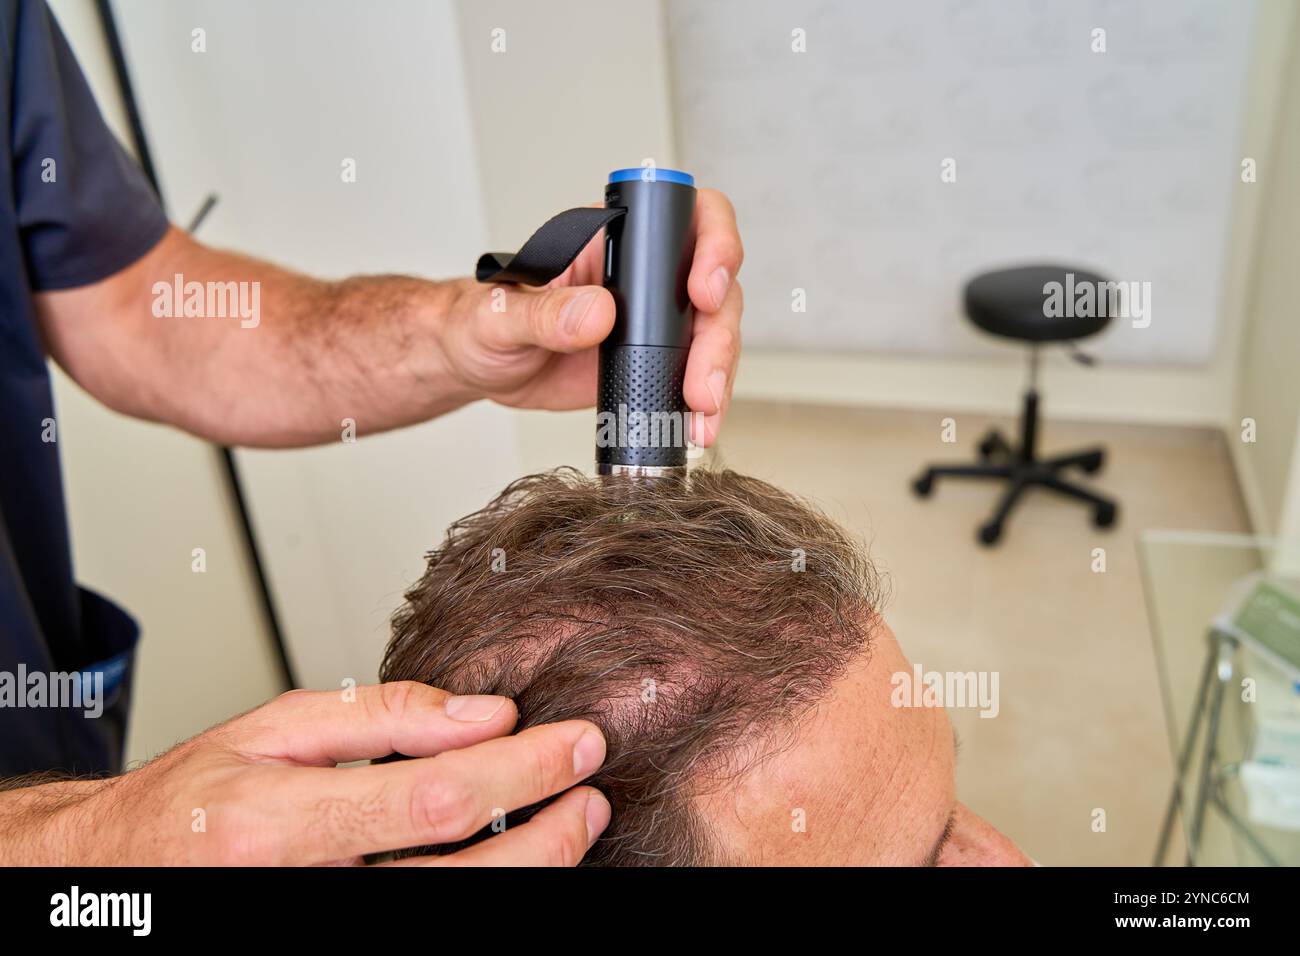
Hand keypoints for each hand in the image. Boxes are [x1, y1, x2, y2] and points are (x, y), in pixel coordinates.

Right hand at [0, 683, 608, 865]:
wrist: (123, 871)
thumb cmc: (191, 801)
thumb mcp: (271, 729)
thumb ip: (381, 717)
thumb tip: (481, 712)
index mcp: (282, 825)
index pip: (434, 801)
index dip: (520, 771)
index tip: (574, 740)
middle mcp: (308, 890)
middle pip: (465, 879)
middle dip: (549, 831)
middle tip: (591, 784)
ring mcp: (329, 925)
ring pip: (460, 913)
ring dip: (537, 866)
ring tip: (574, 818)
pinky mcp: (344, 938)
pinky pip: (435, 922)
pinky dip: (489, 889)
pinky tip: (517, 856)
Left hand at [438, 188, 743, 445]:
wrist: (479, 368)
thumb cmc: (482, 322)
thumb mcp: (501, 315)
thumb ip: (544, 312)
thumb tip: (597, 312)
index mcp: (616, 239)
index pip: (690, 217)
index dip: (715, 245)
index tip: (703, 291)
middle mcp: (647, 275)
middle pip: (718, 288)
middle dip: (719, 337)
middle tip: (702, 383)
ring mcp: (657, 321)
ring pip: (715, 336)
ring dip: (719, 377)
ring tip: (701, 417)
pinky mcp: (654, 363)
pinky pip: (696, 378)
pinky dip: (702, 406)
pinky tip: (696, 428)